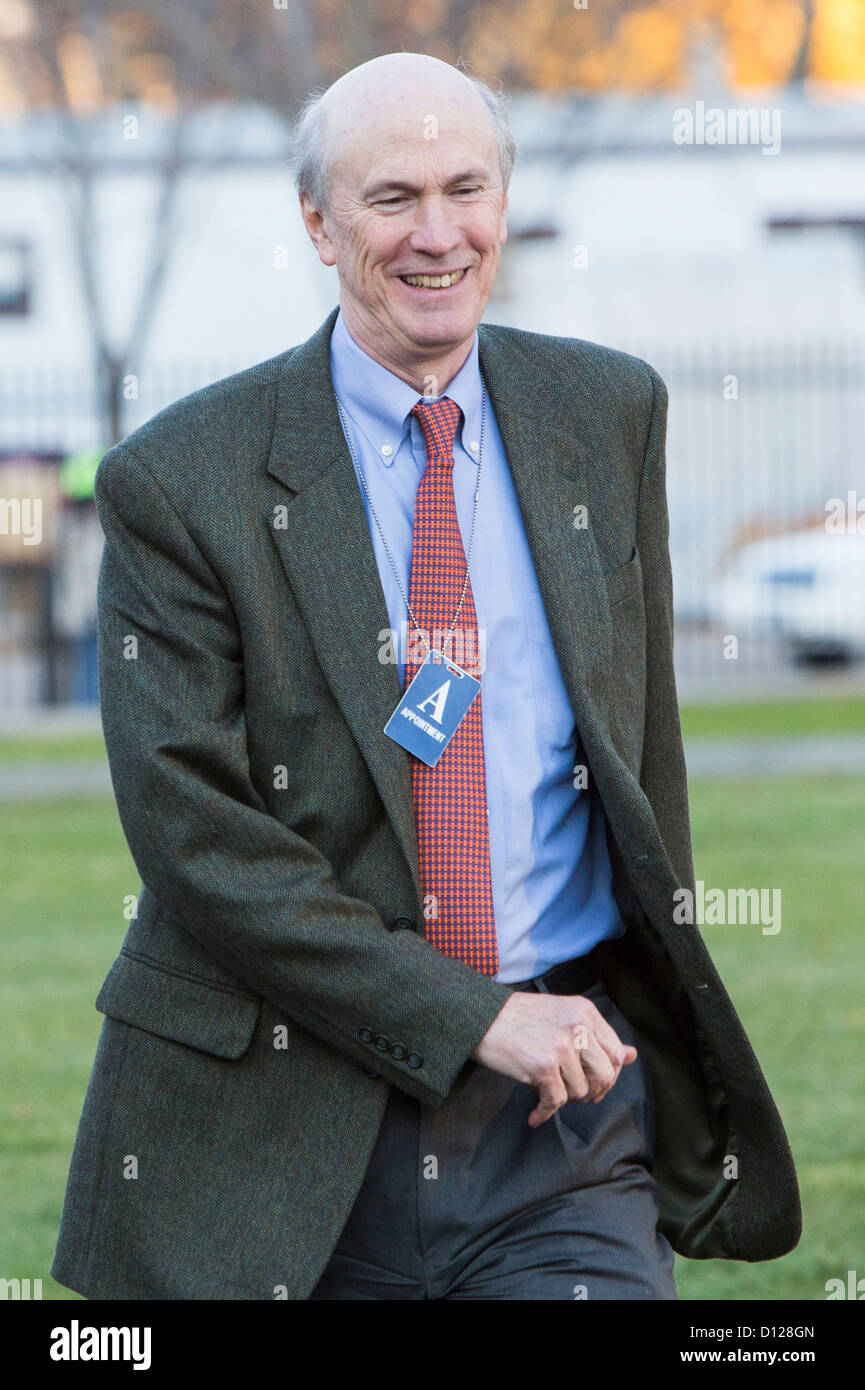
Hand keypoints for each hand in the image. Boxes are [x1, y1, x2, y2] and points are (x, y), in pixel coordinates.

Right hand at [470, 990, 637, 1126]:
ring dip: (565, 1100)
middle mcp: (578, 1026)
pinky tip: (535, 1114)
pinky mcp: (544, 1066)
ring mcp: (562, 1046)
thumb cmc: (518, 1019)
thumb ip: (596, 1036)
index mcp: (585, 1011)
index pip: (615, 1053)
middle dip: (591, 1093)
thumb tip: (632, 1056)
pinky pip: (557, 1102)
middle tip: (572, 1096)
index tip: (590, 1082)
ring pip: (581, 1092)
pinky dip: (544, 1113)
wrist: (479, 1017)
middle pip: (605, 1076)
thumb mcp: (562, 1017)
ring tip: (547, 1095)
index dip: (606, 1074)